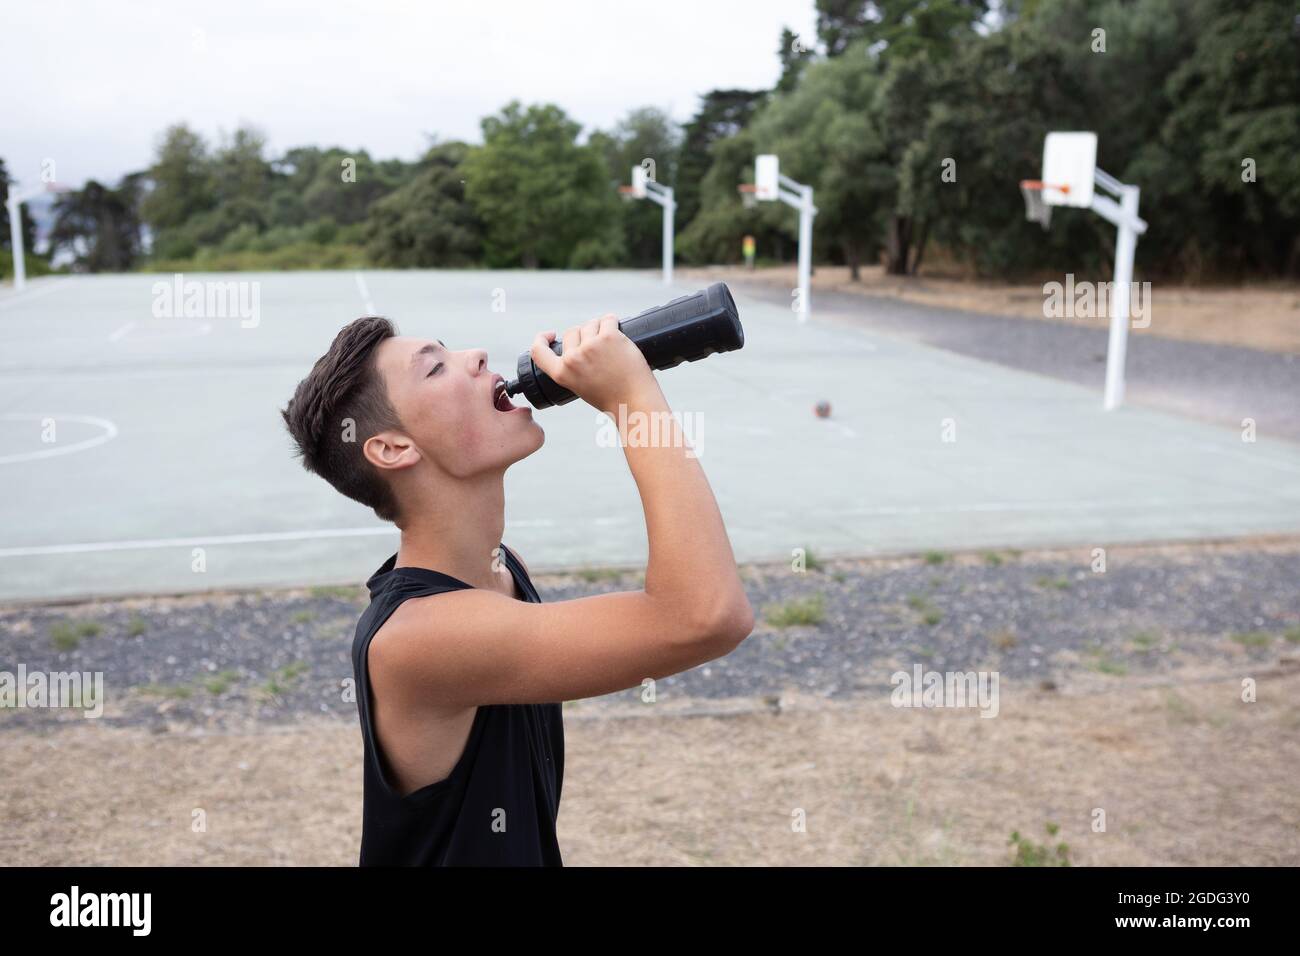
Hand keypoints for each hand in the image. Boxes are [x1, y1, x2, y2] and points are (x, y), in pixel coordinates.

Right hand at [530, 315, 657, 414]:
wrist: (634, 402)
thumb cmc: (612, 397)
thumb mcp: (581, 386)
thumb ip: (574, 367)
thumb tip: (578, 342)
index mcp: (561, 374)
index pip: (539, 351)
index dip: (541, 339)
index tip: (551, 335)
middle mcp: (573, 359)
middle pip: (572, 332)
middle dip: (584, 336)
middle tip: (601, 352)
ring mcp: (590, 346)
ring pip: (590, 324)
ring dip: (600, 329)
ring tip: (612, 347)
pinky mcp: (609, 337)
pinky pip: (608, 319)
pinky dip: (613, 322)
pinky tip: (618, 332)